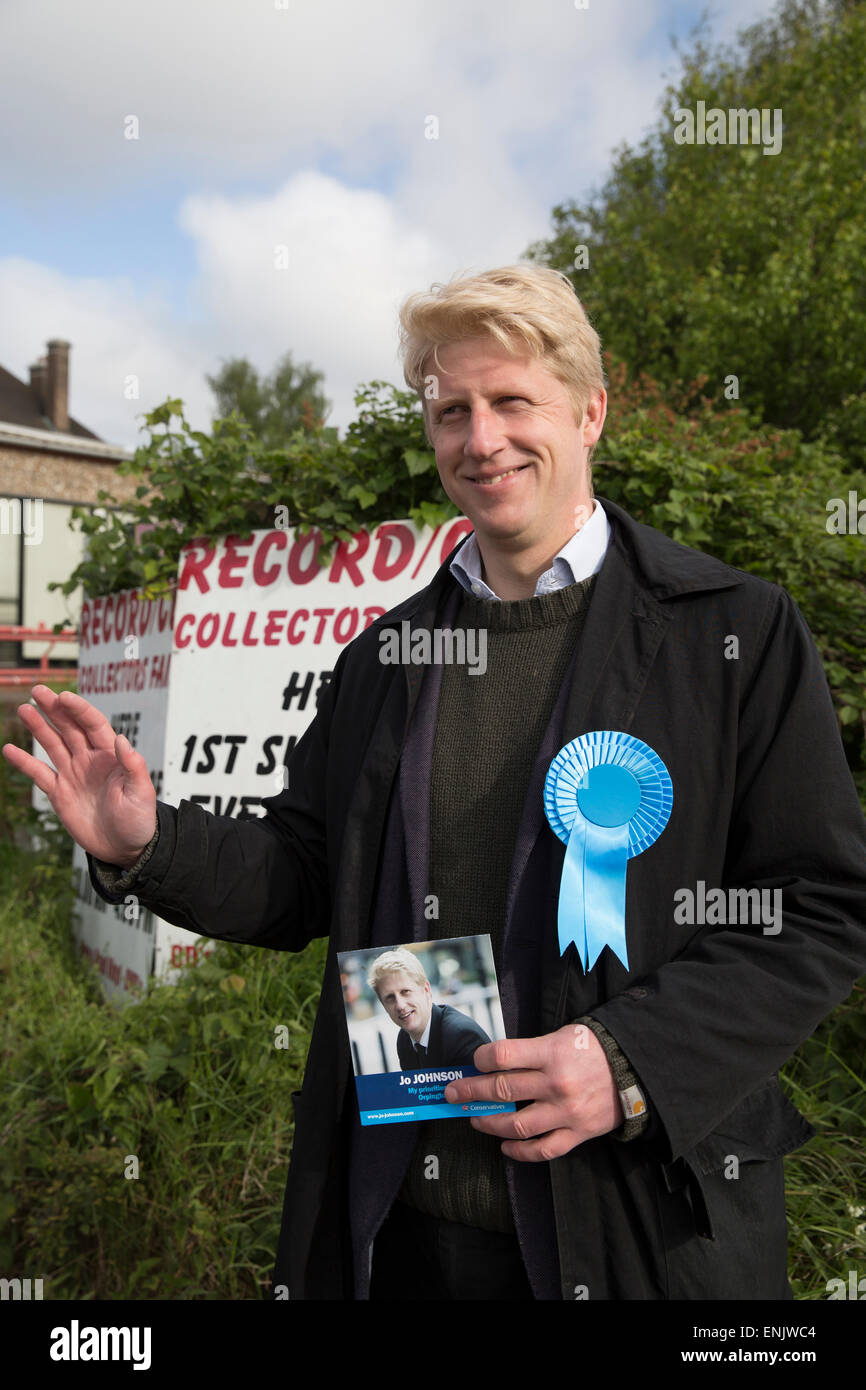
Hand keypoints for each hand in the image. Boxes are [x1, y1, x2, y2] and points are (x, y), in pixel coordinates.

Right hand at [2, 685, 156, 866]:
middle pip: (69, 728)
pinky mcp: (59, 793)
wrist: (125, 848)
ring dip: (38, 727)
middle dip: (54, 709)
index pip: (93, 724)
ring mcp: (73, 774)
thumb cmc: (138, 820)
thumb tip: (121, 738)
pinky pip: (39, 773)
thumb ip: (133, 765)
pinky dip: (24, 762)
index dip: (79, 709)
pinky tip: (9, 749)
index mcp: (110, 755)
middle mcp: (89, 760)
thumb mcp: (141, 792)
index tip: (63, 696)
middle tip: (37, 690)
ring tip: (24, 709)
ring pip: (52, 744)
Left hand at [444, 1023, 620, 1160]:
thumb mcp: (561, 1037)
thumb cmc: (590, 1049)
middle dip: (470, 1092)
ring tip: (476, 1119)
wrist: (632, 1069)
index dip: (480, 1059)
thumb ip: (530, 1050)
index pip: (502, 1056)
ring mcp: (566, 1112)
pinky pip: (543, 1150)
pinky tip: (505, 1146)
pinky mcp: (577, 1133)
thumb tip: (493, 1063)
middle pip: (502, 1090)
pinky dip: (520, 1152)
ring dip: (489, 1123)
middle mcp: (556, 1084)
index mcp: (551, 1053)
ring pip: (516, 1126)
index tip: (474, 1061)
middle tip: (453, 1093)